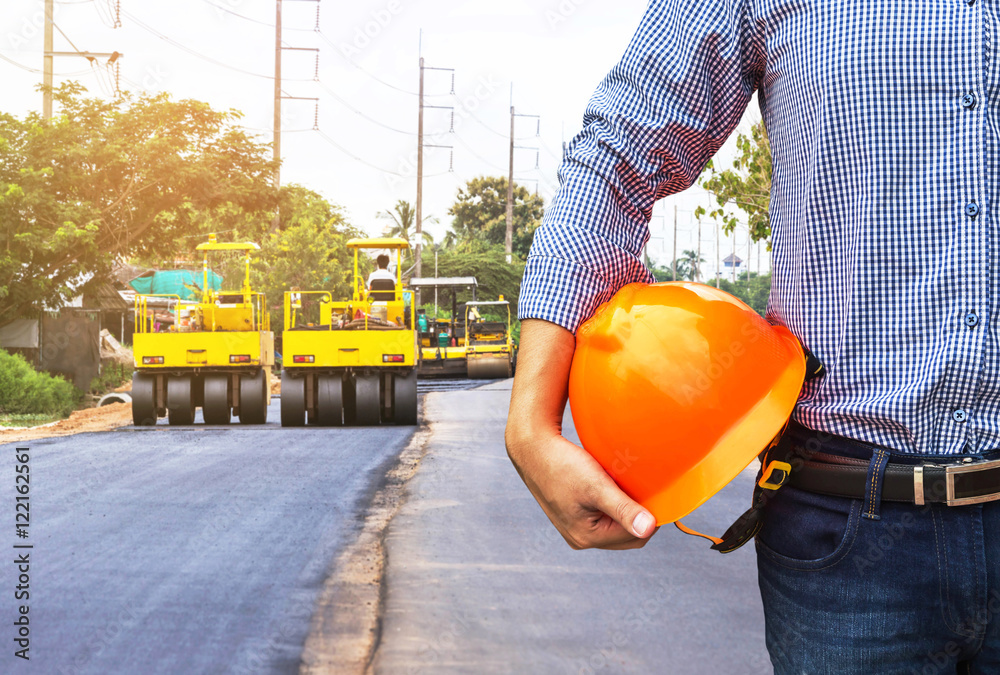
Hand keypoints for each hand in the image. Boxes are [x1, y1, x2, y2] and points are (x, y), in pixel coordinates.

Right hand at [505, 319, 656, 549]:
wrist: (532, 447)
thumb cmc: (562, 464)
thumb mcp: (597, 486)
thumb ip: (623, 509)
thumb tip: (649, 529)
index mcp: (587, 537)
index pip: (637, 537)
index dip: (650, 516)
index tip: (655, 491)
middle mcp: (581, 538)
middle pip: (628, 534)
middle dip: (638, 514)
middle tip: (641, 486)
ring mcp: (576, 527)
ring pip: (616, 524)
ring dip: (626, 507)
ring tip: (624, 483)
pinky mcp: (573, 514)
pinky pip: (604, 514)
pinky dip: (613, 502)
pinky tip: (612, 483)